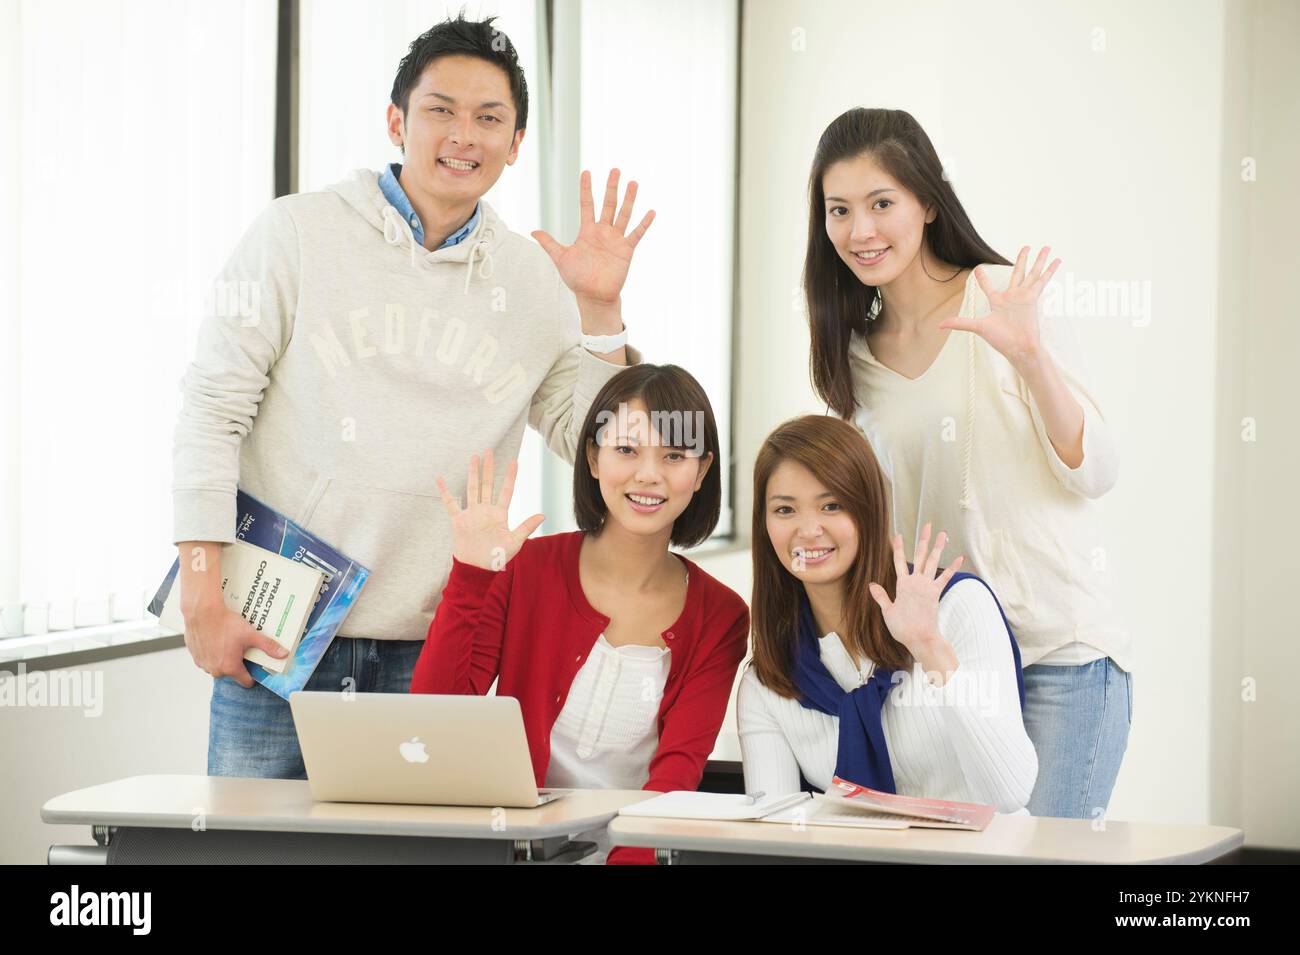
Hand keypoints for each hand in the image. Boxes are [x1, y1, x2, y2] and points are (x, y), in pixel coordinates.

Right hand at [182, 602, 288, 687]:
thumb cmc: (224, 624)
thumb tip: (283, 654)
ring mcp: (203, 664)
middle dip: (238, 663)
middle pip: (232, 672)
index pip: (245, 682)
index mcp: (230, 668)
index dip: (252, 674)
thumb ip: (268, 646)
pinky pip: (207, 659)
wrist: (202, 613)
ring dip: (224, 658)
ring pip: (218, 666)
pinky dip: (212, 653)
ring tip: (229, 642)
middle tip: (242, 648)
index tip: (255, 666)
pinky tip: (217, 640)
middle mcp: (215, 670)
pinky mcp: (195, 656)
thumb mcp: (250, 635)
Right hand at [436, 448, 545, 571]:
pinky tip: (440, 479)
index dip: (510, 476)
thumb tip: (543, 515)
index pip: (506, 490)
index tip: (514, 461)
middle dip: (489, 467)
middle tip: (490, 450)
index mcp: (499, 514)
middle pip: (488, 484)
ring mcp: (471, 513)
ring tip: (474, 457)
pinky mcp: (458, 520)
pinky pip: (451, 503)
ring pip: (472, 488)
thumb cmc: (497, 557)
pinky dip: (445, 491)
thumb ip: (526, 527)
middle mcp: (485, 510)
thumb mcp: (515, 542)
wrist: (477, 568)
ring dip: (473, 473)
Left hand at [531, 169, 654, 306]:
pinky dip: (644, 224)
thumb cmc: (577, 278)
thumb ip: (549, 244)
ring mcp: (616, 240)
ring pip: (623, 214)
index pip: (587, 204)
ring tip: (633, 183)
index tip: (586, 172)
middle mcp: (603, 232)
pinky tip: (651, 212)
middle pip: (608, 204)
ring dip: (629, 199)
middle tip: (615, 170)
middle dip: (611, 187)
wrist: (593, 296)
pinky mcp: (626, 250)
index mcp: (587, 231)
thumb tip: (532, 232)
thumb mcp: (561, 258)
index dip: (586, 189)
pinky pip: (636, 234)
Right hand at [867, 522, 963, 656]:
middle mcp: (915, 582)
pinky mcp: (937, 593)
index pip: (898, 562)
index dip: (898, 548)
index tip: (898, 535)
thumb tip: (871, 584)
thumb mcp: (887, 611)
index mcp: (902, 585)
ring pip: (933, 562)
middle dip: (923, 540)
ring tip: (943, 534)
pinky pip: (946, 577)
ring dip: (938, 547)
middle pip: (920, 556)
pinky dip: (953, 567)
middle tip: (928, 526)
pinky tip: (960, 558)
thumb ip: (880, 596)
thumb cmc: (902, 627)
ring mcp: (927, 586)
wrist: (920, 638)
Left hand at [939, 246, 1060, 370]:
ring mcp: (1023, 296)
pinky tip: (1056, 260)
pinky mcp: (1033, 298)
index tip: (978, 269)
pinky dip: (1050, 271)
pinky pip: (1042, 281)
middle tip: (1025, 246)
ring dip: (1038, 260)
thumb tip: (940, 325)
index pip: (987, 286)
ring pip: (1032, 273)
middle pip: (1017, 272)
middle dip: (1021, 259)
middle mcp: (1011, 296)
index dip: (982, 278)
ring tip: (1046, 247)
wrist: (1018, 347)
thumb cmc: (1000, 340)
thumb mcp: (978, 327)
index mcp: (997, 301)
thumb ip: (960, 323)